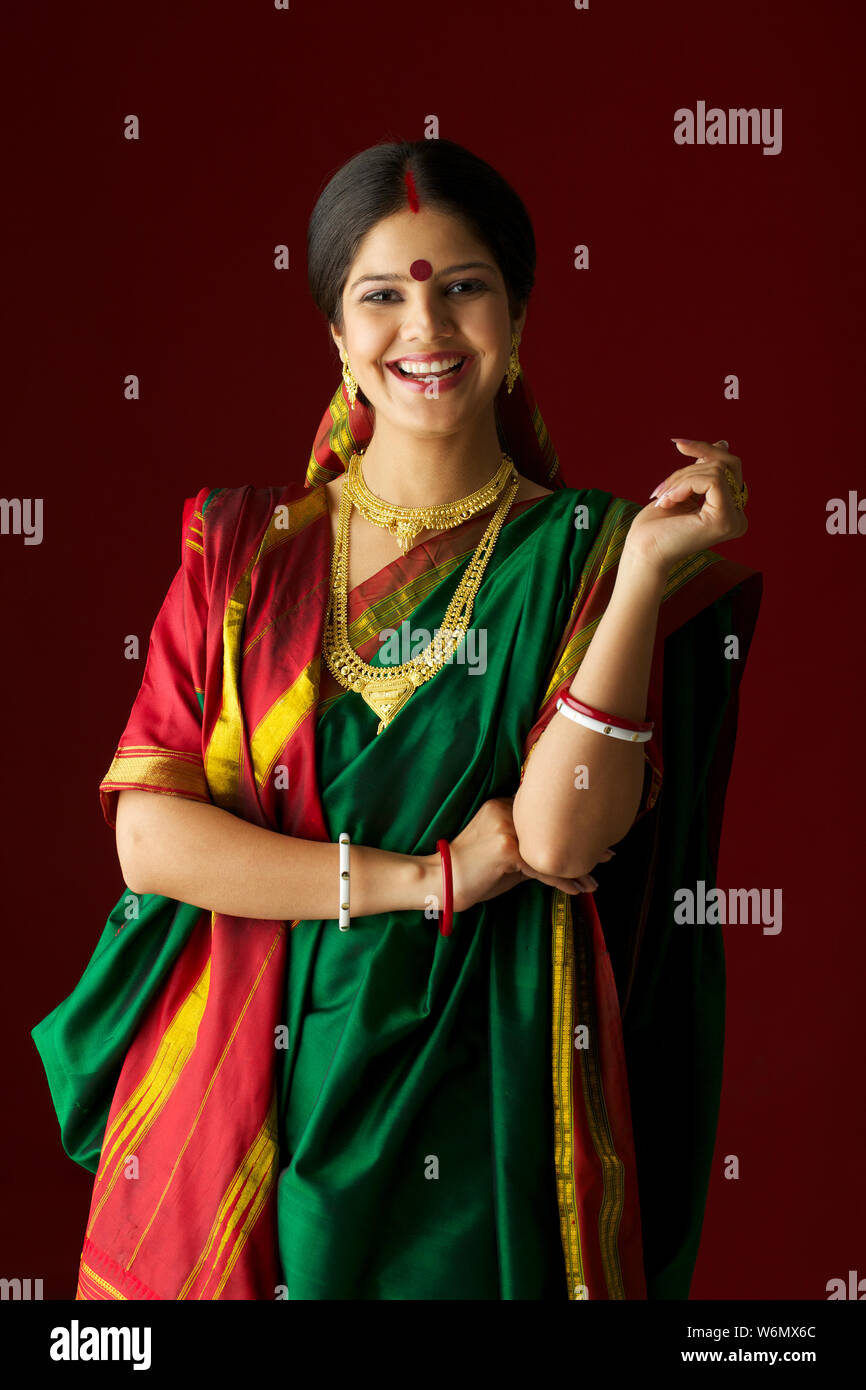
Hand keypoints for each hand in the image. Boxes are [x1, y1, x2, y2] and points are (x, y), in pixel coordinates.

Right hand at [445, 795, 614, 913]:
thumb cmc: (474, 873)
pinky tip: (578, 890)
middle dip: (582, 844)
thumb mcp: (507, 857)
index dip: (572, 827)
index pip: (546, 815)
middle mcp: (507, 810)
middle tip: (608, 856)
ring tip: (594, 880)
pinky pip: (542, 868)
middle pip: (553, 829)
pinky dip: (562, 882)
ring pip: (551, 850)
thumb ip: (531, 849)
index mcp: (504, 804)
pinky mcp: (507, 849)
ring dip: (576, 868)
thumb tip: (562, 856)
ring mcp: (507, 827)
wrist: (442, 882)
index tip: (596, 838)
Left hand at [623, 439, 748, 576]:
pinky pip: (712, 480)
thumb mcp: (683, 487)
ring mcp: (734, 520)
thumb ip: (704, 470)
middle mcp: (738, 517)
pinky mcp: (725, 520)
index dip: (705, 451)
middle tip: (666, 479)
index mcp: (731, 511)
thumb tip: (724, 443)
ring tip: (663, 497)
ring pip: (716, 470)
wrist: (642, 552)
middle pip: (729, 464)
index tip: (679, 444)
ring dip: (681, 478)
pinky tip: (668, 501)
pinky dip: (684, 484)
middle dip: (694, 460)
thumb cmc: (657, 525)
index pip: (729, 467)